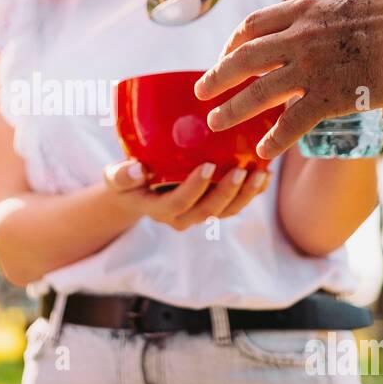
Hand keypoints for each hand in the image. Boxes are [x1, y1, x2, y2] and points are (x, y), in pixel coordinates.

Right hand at [102, 158, 269, 231]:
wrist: (137, 194)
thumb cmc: (126, 181)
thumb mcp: (115, 178)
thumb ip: (122, 175)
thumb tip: (137, 169)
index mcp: (159, 210)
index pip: (179, 203)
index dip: (195, 188)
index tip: (208, 165)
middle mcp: (182, 218)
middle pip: (209, 211)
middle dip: (228, 193)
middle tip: (242, 170)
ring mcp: (200, 214)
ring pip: (227, 212)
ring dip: (246, 195)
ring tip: (261, 174)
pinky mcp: (213, 207)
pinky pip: (236, 205)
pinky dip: (252, 192)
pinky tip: (266, 174)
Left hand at [194, 0, 382, 159]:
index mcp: (307, 8)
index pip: (253, 25)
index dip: (232, 43)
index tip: (225, 56)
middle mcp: (300, 38)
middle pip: (242, 59)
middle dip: (217, 77)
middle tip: (200, 92)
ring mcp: (312, 69)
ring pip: (257, 93)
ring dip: (231, 110)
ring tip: (214, 124)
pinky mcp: (331, 97)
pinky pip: (293, 123)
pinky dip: (275, 140)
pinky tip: (263, 151)